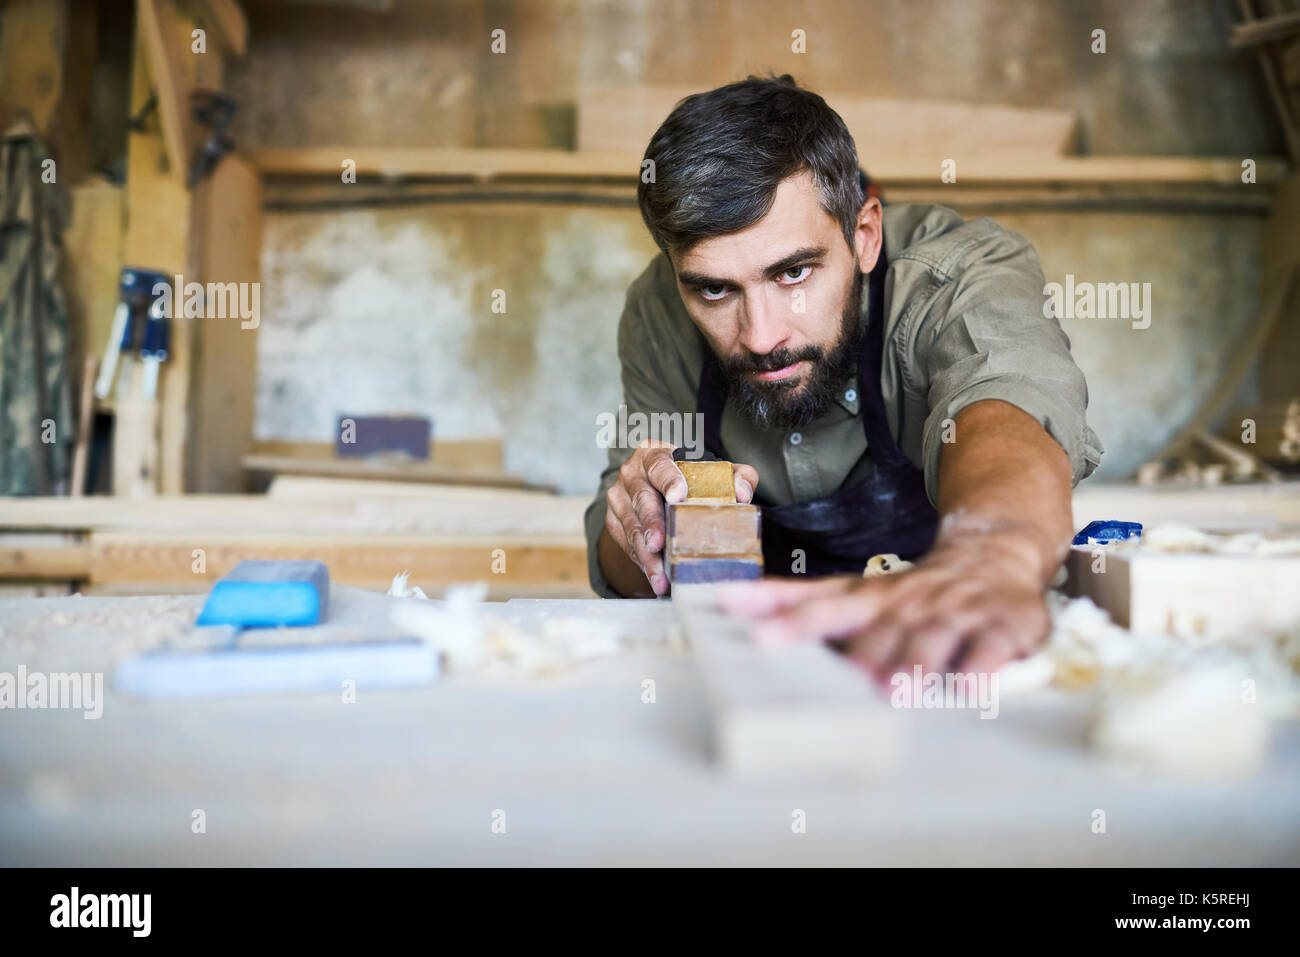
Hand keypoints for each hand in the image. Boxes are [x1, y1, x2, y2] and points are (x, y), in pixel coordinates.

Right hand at [603, 441, 758, 595]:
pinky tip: (655, 576)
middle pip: (641, 499)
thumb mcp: (714, 472)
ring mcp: (619, 498)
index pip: (660, 465)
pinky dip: (641, 562)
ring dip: (645, 553)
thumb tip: (742, 494)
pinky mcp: (614, 521)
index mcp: (654, 454)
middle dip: (651, 524)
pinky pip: (626, 544)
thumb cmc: (689, 478)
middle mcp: (632, 473)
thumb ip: (736, 476)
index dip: (669, 480)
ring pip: (631, 527)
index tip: (679, 496)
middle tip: (659, 544)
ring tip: (659, 574)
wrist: (660, 487)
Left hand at [714, 530, 1051, 679]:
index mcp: (869, 598)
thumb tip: (729, 600)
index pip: (825, 607)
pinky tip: (969, 689)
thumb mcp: (853, 590)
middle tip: (841, 679)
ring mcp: (955, 614)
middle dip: (858, 652)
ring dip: (913, 663)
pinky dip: (981, 669)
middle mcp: (908, 604)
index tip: (758, 636)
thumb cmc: (909, 591)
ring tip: (895, 689)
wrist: (993, 553)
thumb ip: (796, 600)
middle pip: (879, 628)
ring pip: (932, 638)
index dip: (792, 620)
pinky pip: (991, 649)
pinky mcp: (1001, 626)